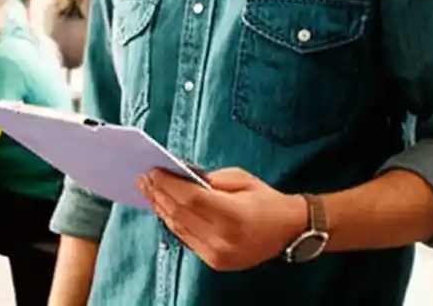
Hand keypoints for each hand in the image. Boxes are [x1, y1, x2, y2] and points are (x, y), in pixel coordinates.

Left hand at [137, 167, 307, 271]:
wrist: (289, 231)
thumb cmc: (265, 199)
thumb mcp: (240, 178)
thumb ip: (209, 179)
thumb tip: (179, 177)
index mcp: (232, 215)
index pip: (189, 198)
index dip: (168, 184)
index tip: (152, 171)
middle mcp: (223, 239)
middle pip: (180, 214)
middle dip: (159, 194)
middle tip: (143, 179)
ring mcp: (217, 254)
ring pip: (179, 229)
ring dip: (161, 209)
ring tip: (148, 191)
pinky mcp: (215, 262)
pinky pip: (186, 239)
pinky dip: (173, 222)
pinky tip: (164, 208)